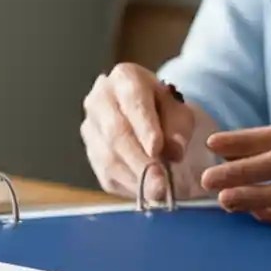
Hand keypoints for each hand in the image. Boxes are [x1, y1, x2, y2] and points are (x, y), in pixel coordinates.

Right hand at [81, 64, 215, 199]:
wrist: (147, 115)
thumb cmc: (165, 110)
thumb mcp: (180, 110)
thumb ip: (178, 128)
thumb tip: (173, 153)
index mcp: (124, 78)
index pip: (133, 101)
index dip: (145, 126)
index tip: (157, 149)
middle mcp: (100, 99)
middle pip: (116, 131)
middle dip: (139, 159)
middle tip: (160, 181)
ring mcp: (91, 127)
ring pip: (107, 156)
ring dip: (134, 177)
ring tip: (157, 192)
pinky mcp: (91, 153)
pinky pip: (105, 173)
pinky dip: (127, 186)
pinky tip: (146, 192)